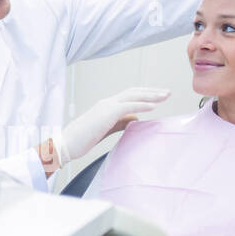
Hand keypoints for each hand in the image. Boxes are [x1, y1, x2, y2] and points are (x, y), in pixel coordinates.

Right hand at [52, 87, 169, 167]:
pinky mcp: (107, 113)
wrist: (66, 144)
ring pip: (133, 95)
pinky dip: (143, 104)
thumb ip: (120, 123)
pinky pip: (129, 105)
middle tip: (167, 92)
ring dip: (151, 95)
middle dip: (151, 91)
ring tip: (165, 96)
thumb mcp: (105, 130)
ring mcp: (107, 106)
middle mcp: (107, 102)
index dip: (144, 95)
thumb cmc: (82, 139)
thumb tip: (135, 119)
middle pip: (134, 92)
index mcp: (106, 106)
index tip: (158, 97)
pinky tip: (154, 106)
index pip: (129, 96)